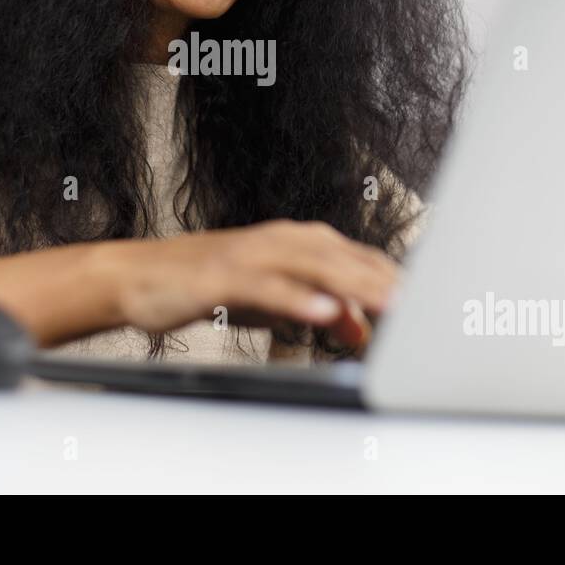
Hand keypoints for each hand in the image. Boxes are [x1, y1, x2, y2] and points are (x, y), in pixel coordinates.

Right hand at [94, 219, 397, 350]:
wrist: (138, 275)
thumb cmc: (204, 281)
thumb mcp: (268, 299)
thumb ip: (316, 304)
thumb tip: (360, 324)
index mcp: (292, 241)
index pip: (354, 256)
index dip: (391, 278)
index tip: (426, 301)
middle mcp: (276, 240)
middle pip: (341, 256)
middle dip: (383, 280)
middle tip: (420, 305)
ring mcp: (249, 255)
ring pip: (310, 264)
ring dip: (352, 284)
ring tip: (387, 304)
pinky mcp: (222, 275)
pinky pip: (265, 286)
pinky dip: (295, 297)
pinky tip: (322, 311)